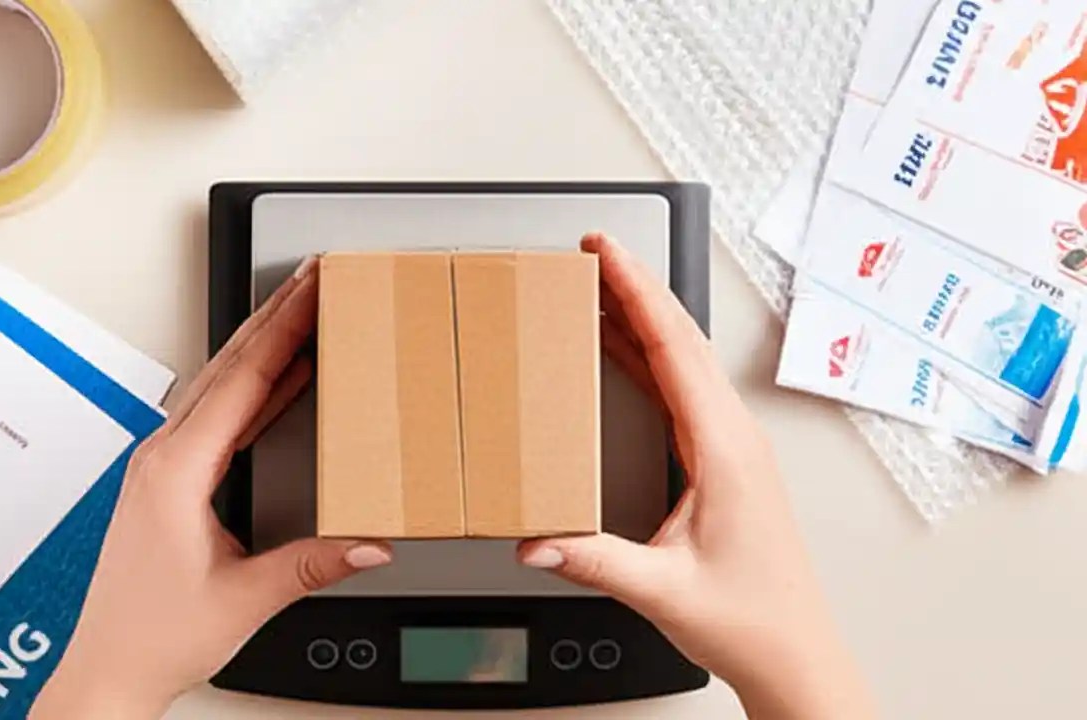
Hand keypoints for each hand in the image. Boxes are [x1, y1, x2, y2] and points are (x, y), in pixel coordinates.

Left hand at [30, 258, 392, 719]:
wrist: (108, 670)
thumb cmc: (154, 636)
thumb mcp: (244, 598)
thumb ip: (311, 565)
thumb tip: (369, 541)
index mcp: (176, 471)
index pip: (242, 381)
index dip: (283, 329)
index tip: (311, 290)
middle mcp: (164, 458)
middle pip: (229, 367)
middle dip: (275, 317)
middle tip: (314, 279)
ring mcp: (164, 467)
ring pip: (221, 386)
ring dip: (264, 346)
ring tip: (305, 313)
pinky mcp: (170, 482)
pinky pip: (218, 417)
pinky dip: (255, 389)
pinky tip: (283, 380)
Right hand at [517, 234, 874, 719]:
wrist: (794, 652)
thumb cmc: (750, 619)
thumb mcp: (663, 589)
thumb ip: (595, 560)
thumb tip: (536, 539)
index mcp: (725, 449)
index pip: (675, 348)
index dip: (638, 292)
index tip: (607, 253)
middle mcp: (733, 436)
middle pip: (680, 339)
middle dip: (636, 287)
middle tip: (593, 251)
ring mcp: (731, 445)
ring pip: (682, 359)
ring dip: (641, 318)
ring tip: (597, 287)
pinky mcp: (722, 460)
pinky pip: (680, 389)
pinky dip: (647, 358)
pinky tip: (618, 352)